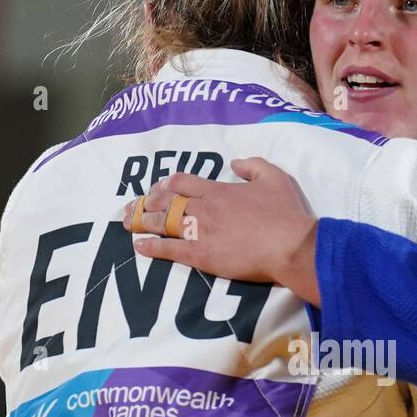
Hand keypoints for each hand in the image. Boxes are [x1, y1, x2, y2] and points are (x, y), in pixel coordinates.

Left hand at [120, 159, 320, 303]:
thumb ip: (254, 165)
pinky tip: (139, 246)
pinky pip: (169, 249)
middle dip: (145, 203)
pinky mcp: (201, 254)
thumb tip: (235, 162)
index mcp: (218, 190)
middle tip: (132, 206)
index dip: (165, 185)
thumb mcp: (275, 178)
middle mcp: (203, 208)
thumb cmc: (285, 213)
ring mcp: (199, 231)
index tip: (155, 188)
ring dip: (141, 222)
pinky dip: (151, 247)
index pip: (181, 182)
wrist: (289, 244)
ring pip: (161, 223)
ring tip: (126, 223)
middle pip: (164, 202)